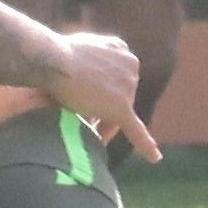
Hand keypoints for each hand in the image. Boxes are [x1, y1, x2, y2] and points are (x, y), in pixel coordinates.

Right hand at [48, 25, 160, 165]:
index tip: (91, 104)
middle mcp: (131, 64)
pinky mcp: (121, 107)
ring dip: (105, 126)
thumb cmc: (54, 54)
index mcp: (121, 50)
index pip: (117, 78)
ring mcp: (128, 86)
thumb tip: (77, 81)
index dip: (104, 94)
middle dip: (104, 112)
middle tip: (86, 125)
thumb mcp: (76, 49)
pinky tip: (155, 158)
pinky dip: (146, 146)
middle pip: (120, 97)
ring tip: (87, 135)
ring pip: (119, 115)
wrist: (52, 60)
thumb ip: (87, 64)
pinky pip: (136, 130)